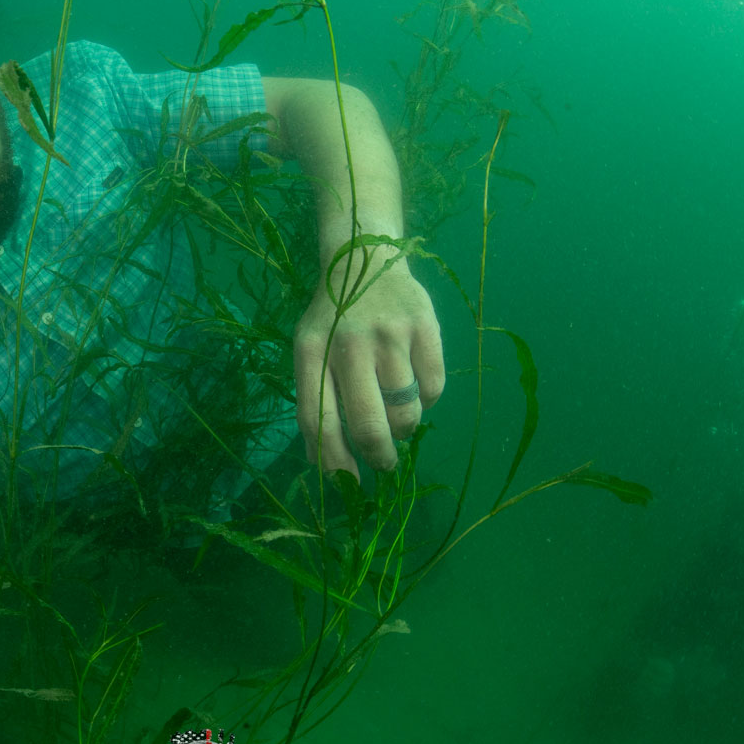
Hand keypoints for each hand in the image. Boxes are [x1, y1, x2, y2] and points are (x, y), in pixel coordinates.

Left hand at [294, 250, 443, 476]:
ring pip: (406, 411)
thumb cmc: (333, 318)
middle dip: (378, 457)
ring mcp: (389, 334)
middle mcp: (349, 343)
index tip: (348, 485)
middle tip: (383, 464)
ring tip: (398, 422)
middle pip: (368, 424)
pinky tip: (415, 387)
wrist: (365, 258)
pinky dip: (427, 400)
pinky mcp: (425, 326)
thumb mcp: (309, 350)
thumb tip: (322, 465)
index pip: (318, 420)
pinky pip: (433, 387)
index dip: (334, 461)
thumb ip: (313, 402)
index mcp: (311, 351)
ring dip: (404, 429)